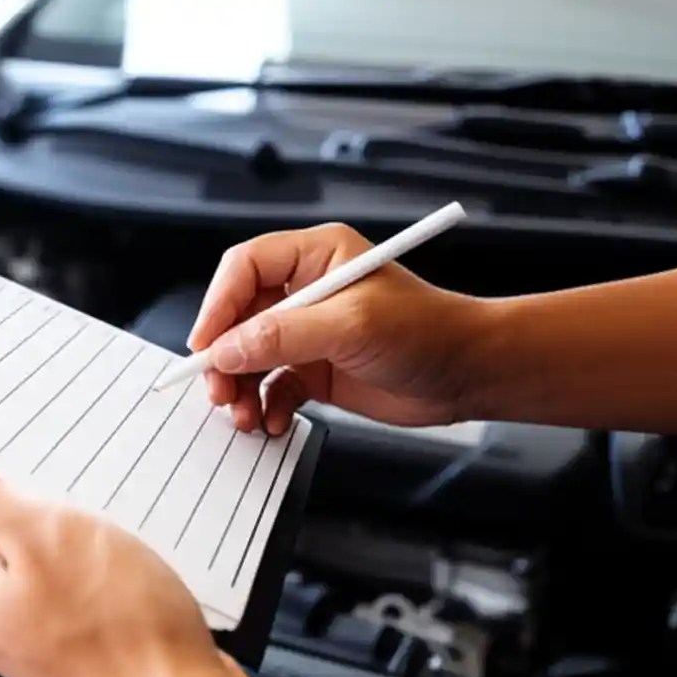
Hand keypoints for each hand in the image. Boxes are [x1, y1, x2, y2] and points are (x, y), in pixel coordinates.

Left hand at [0, 451, 259, 676]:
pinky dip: (86, 561)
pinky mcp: (73, 644)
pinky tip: (116, 554)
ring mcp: (31, 635)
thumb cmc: (118, 627)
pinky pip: (66, 586)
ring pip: (32, 560)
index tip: (4, 445)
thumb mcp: (41, 535)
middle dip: (20, 499)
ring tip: (98, 512)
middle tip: (62, 474)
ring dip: (59, 530)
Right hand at [189, 222, 484, 432]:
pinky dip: (265, 404)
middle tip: (217, 389)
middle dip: (224, 356)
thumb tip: (227, 350)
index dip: (219, 304)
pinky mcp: (315, 368)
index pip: (244, 268)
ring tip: (243, 414)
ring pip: (249, 355)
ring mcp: (308, 331)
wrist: (470, 374)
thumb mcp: (351, 326)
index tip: (206, 345)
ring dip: (240, 387)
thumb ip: (284, 335)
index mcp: (314, 256)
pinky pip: (271, 385)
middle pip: (239, 316)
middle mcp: (306, 290)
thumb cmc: (430, 331)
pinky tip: (271, 420)